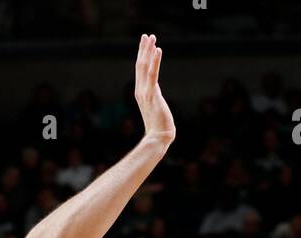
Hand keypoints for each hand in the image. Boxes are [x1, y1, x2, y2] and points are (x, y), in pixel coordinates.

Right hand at [134, 33, 174, 147]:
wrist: (159, 138)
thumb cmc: (160, 127)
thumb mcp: (156, 108)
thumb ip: (155, 99)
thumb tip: (156, 96)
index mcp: (141, 93)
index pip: (141, 71)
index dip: (142, 56)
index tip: (145, 44)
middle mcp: (141, 91)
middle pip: (140, 66)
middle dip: (143, 49)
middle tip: (146, 35)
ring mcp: (145, 93)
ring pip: (145, 67)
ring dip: (148, 51)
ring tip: (151, 38)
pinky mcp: (152, 95)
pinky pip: (153, 74)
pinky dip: (155, 61)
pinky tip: (157, 50)